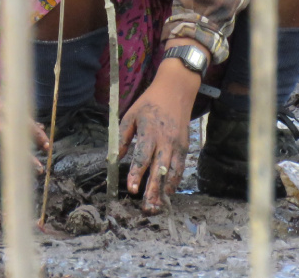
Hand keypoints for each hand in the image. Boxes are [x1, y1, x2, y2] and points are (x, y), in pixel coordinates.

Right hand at [0, 48, 49, 168]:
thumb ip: (16, 112)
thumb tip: (38, 130)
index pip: (20, 123)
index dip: (35, 137)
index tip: (47, 146)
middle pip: (9, 143)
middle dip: (25, 157)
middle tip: (39, 168)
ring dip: (10, 164)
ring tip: (22, 169)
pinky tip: (4, 165)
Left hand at [118, 58, 200, 213]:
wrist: (176, 90)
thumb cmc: (149, 103)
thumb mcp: (130, 115)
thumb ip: (122, 138)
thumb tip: (114, 158)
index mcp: (149, 132)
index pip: (142, 158)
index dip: (136, 175)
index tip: (131, 189)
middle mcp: (165, 141)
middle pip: (159, 170)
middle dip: (152, 191)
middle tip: (146, 208)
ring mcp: (177, 145)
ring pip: (172, 173)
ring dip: (164, 191)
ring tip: (157, 206)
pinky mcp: (184, 146)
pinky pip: (180, 168)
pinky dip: (174, 182)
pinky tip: (167, 192)